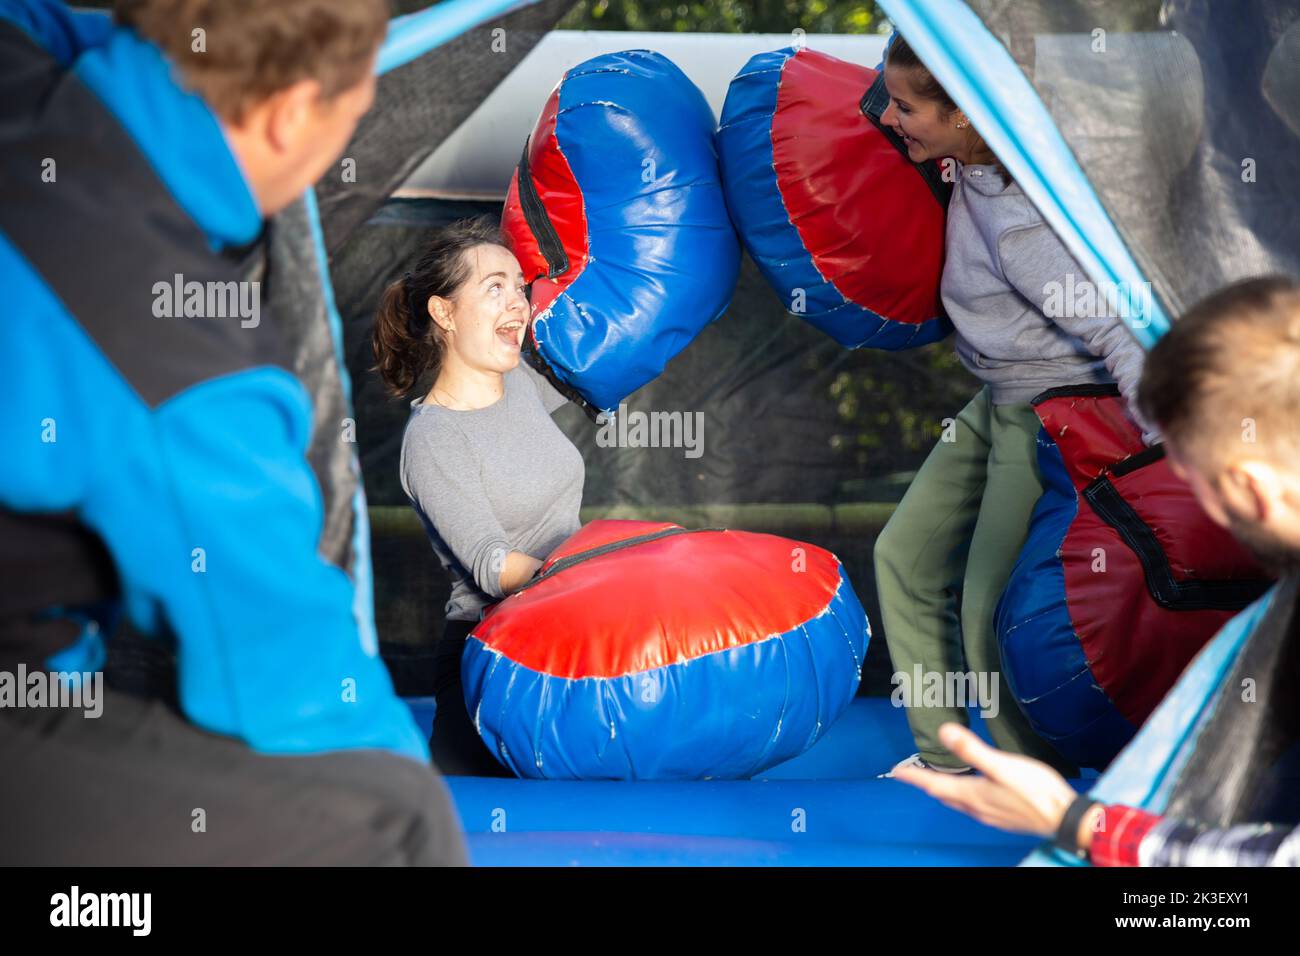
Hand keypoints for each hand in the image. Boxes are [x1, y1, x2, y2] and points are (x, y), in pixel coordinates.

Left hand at [893, 723, 1081, 837]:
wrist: (1065, 819)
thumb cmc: (1036, 791)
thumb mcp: (1003, 765)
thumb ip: (973, 750)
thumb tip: (944, 731)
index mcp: (973, 794)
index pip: (934, 784)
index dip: (914, 776)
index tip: (896, 771)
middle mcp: (977, 808)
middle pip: (943, 795)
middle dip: (926, 783)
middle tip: (912, 774)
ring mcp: (991, 815)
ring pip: (958, 802)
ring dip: (944, 790)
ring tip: (935, 780)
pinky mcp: (1003, 816)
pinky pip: (973, 805)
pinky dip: (962, 795)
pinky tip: (971, 791)